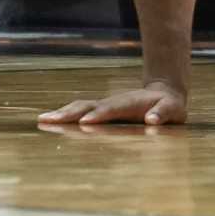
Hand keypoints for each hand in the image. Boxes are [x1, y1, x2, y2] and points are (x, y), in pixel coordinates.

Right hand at [39, 80, 188, 126]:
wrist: (163, 93)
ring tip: (41, 120)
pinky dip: (64, 116)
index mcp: (128, 104)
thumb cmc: (169, 106)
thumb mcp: (173, 110)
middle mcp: (111, 103)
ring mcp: (104, 105)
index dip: (98, 115)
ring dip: (60, 114)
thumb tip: (151, 120)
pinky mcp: (100, 111)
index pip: (111, 110)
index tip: (84, 122)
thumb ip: (163, 114)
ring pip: (79, 107)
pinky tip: (50, 121)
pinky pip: (79, 111)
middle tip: (47, 120)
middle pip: (86, 106)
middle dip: (67, 113)